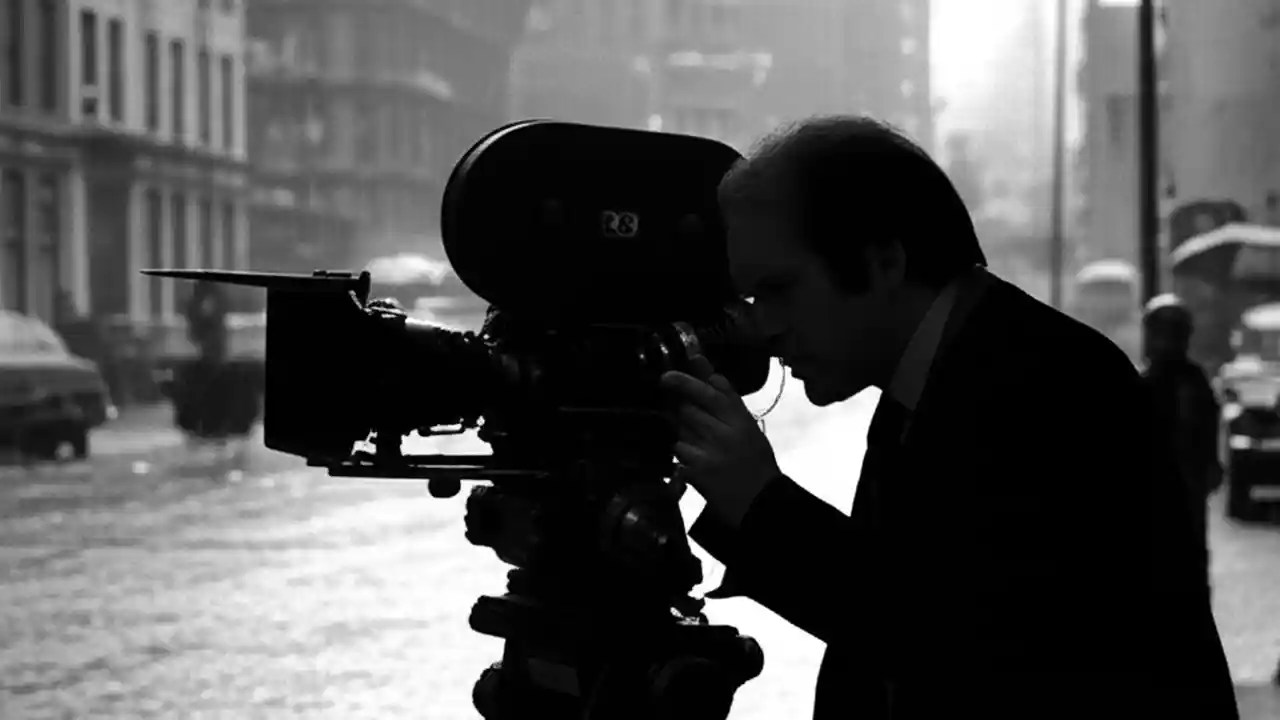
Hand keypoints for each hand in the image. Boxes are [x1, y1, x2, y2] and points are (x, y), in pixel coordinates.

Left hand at [660, 354, 780, 527]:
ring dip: (682, 433)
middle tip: (680, 415)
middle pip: (688, 408)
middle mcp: (726, 432)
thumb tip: (704, 366)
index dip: (686, 380)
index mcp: (742, 420)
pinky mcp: (698, 471)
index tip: (667, 376)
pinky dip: (682, 454)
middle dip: (678, 409)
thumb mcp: (748, 427)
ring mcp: (710, 452)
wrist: (761, 504)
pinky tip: (694, 462)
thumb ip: (726, 398)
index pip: (711, 391)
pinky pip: (678, 452)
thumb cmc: (756, 463)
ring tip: (699, 445)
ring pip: (680, 429)